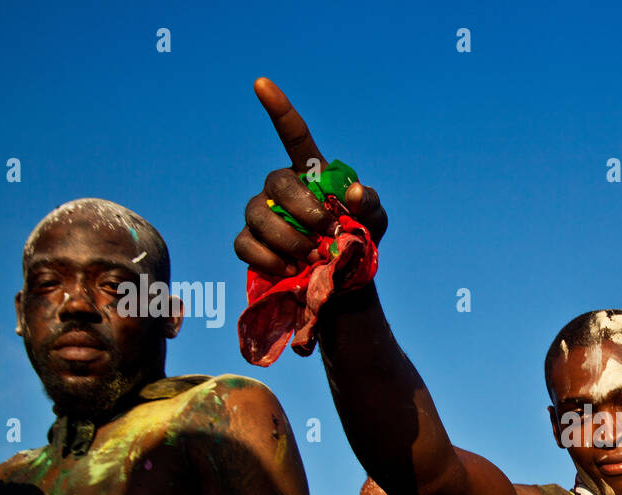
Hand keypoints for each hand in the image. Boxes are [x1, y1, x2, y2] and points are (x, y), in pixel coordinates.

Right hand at [234, 77, 387, 276]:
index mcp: (310, 174)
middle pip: (277, 183)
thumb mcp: (375, 221)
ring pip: (258, 215)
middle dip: (303, 209)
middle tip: (327, 230)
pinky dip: (269, 259)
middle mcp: (280, 189)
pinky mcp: (249, 243)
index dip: (279, 110)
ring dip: (289, 238)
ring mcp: (261, 214)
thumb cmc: (356, 242)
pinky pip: (246, 244)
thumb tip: (352, 193)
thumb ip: (370, 203)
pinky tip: (289, 268)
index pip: (293, 135)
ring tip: (314, 256)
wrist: (342, 284)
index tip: (261, 83)